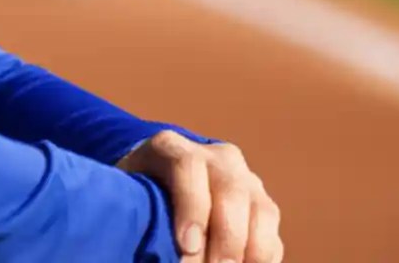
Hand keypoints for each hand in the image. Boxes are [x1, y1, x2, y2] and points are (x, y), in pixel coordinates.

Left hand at [117, 130, 282, 262]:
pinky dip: (264, 257)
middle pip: (231, 191)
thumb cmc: (134, 193)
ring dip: (250, 250)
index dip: (191, 207)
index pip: (188, 167)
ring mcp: (244, 179)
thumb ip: (137, 211)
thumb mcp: (125, 194)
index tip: (187, 247)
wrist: (160, 179)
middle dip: (225, 238)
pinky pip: (272, 232)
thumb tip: (146, 245)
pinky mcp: (262, 203)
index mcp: (172, 147)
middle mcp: (216, 157)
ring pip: (261, 210)